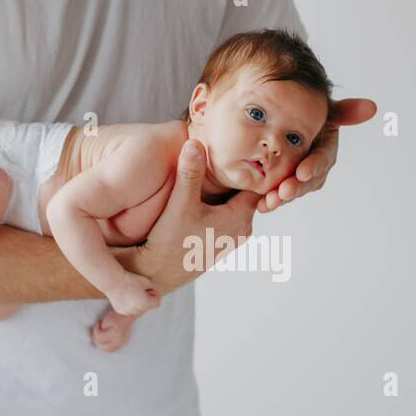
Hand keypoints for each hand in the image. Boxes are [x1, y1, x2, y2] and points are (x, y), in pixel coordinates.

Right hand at [104, 271, 162, 315]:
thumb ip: (153, 289)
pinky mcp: (121, 311)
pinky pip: (129, 309)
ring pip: (138, 309)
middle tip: (139, 289)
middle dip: (145, 298)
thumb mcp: (146, 281)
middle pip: (147, 306)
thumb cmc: (129, 280)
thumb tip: (152, 293)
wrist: (113, 282)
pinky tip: (125, 296)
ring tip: (131, 293)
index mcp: (145, 303)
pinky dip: (129, 304)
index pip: (157, 303)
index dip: (155, 295)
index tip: (149, 289)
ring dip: (137, 303)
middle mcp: (137, 310)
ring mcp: (128, 312)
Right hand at [133, 138, 260, 295]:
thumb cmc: (170, 243)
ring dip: (228, 186)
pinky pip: (226, 211)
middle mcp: (242, 228)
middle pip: (246, 191)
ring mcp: (231, 236)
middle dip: (240, 172)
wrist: (157, 274)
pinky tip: (206, 188)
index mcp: (241, 217)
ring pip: (235, 201)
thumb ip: (189, 172)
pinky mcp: (219, 239)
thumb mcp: (180, 203)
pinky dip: (220, 199)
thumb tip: (195, 141)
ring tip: (218, 164)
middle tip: (232, 148)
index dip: (253, 163)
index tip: (246, 145)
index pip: (258, 183)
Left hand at [258, 97, 377, 212]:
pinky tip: (261, 206)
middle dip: (296, 187)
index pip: (323, 160)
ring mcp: (296, 176)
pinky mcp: (280, 183)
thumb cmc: (300, 108)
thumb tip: (372, 107)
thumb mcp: (321, 108)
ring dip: (281, 198)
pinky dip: (269, 202)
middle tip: (283, 192)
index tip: (302, 172)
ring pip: (292, 191)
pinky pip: (276, 195)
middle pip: (308, 181)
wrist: (272, 116)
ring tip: (269, 202)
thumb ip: (344, 110)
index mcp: (324, 149)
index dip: (314, 166)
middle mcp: (312, 166)